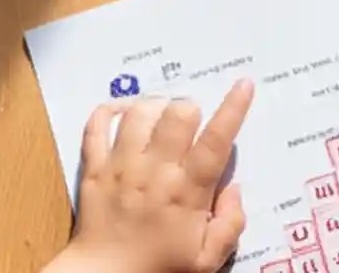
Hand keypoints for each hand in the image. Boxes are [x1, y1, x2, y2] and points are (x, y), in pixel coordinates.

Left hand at [45, 80, 254, 272]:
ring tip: (161, 118)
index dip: (233, 108)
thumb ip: (230, 224)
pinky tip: (124, 113)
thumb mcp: (208, 260)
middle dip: (191, 109)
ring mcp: (121, 166)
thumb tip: (234, 188)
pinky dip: (109, 111)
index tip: (244, 84)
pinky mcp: (94, 168)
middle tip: (192, 123)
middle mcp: (155, 172)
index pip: (215, 140)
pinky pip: (96, 126)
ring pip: (140, 113)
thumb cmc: (160, 268)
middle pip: (177, 115)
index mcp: (187, 192)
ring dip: (155, 107)